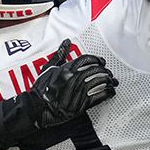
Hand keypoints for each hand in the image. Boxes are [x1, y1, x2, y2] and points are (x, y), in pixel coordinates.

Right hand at [0, 39, 118, 149]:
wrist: (37, 108)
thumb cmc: (41, 88)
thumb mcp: (48, 68)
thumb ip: (59, 55)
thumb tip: (67, 42)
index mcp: (66, 69)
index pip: (86, 59)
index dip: (97, 59)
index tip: (102, 61)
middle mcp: (73, 79)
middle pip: (95, 70)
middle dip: (105, 71)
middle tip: (109, 73)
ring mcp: (77, 92)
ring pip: (99, 82)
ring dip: (109, 81)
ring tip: (112, 82)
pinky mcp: (80, 105)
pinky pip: (98, 97)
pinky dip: (107, 93)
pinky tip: (111, 92)